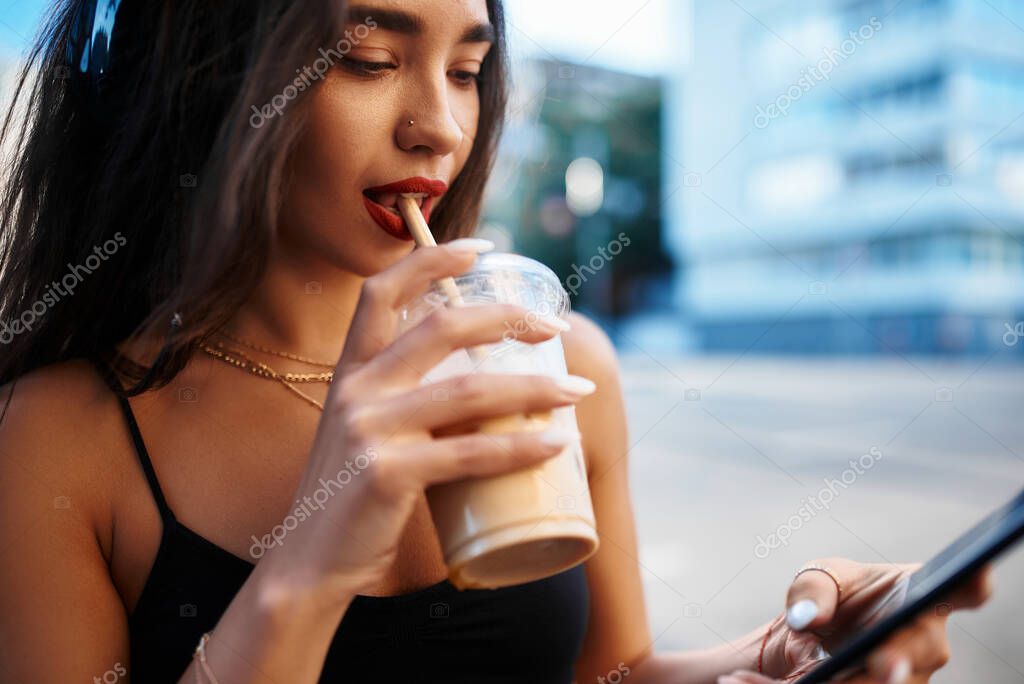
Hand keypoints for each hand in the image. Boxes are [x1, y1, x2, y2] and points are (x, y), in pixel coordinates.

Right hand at [258, 242, 590, 596]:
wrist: (311, 562)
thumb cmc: (354, 495)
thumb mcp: (368, 432)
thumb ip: (410, 402)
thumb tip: (488, 386)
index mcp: (350, 372)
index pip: (381, 292)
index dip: (431, 260)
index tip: (482, 247)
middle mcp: (356, 390)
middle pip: (441, 327)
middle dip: (507, 318)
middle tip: (556, 326)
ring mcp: (369, 430)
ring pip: (469, 390)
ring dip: (535, 386)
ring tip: (578, 392)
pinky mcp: (387, 474)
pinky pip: (470, 453)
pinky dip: (521, 447)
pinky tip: (556, 445)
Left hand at [718, 557, 992, 683]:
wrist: (816, 637)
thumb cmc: (831, 596)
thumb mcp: (816, 579)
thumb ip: (813, 588)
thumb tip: (809, 619)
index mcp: (922, 596)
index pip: (964, 588)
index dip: (971, 581)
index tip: (970, 572)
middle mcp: (925, 645)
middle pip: (914, 656)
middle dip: (895, 663)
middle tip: (879, 664)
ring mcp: (904, 678)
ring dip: (815, 683)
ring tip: (758, 678)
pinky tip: (747, 682)